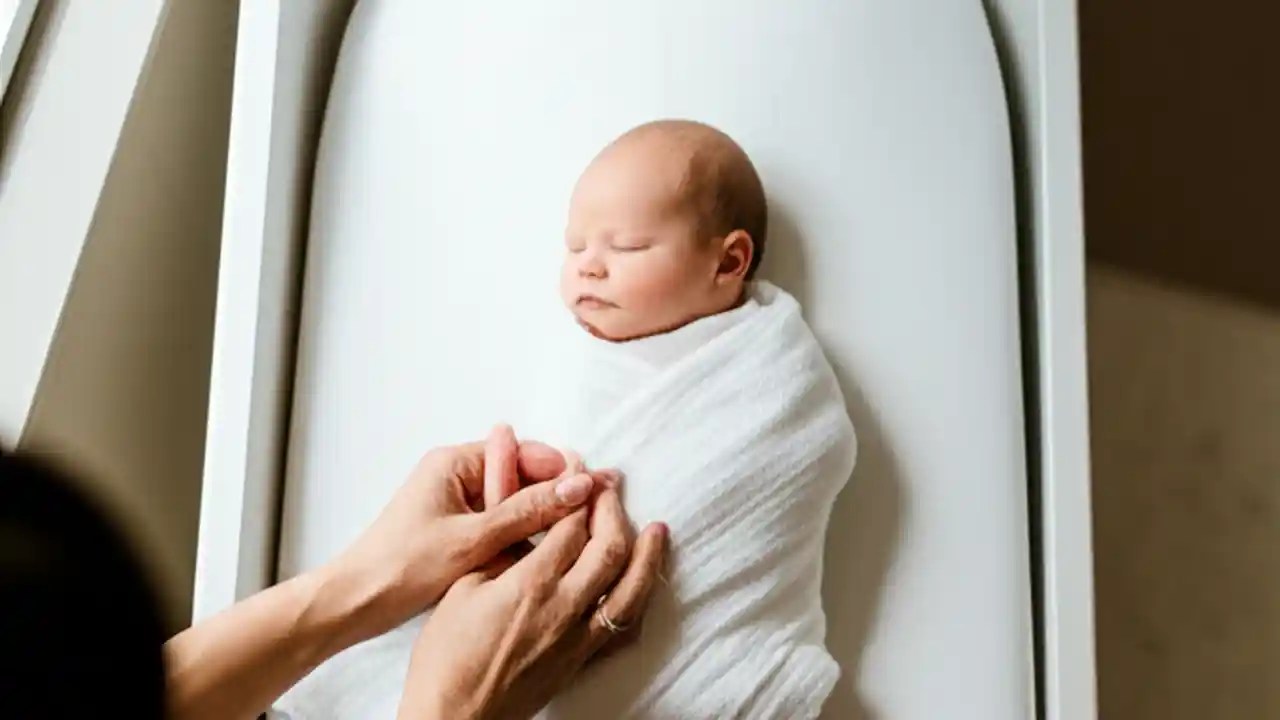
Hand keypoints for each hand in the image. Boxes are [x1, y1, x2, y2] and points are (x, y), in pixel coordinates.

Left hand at [326, 425, 614, 644]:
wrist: (356, 603)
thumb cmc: (402, 566)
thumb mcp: (473, 539)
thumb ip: (527, 511)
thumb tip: (578, 486)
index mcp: (454, 462)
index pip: (523, 453)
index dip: (561, 471)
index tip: (595, 490)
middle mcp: (457, 475)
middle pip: (521, 474)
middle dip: (556, 493)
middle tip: (597, 513)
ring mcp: (457, 503)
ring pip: (513, 501)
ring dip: (541, 514)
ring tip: (579, 534)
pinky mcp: (457, 529)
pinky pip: (501, 522)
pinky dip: (523, 532)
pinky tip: (546, 550)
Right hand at [396, 488, 668, 719]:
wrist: (455, 715)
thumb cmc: (446, 654)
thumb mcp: (463, 587)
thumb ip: (500, 548)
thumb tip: (523, 516)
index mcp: (531, 583)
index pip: (571, 526)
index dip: (579, 495)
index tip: (582, 475)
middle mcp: (564, 608)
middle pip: (609, 549)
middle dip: (614, 512)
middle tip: (612, 489)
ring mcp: (578, 637)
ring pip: (631, 590)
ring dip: (648, 556)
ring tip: (658, 530)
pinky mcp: (580, 661)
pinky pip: (624, 629)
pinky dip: (641, 602)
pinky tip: (645, 586)